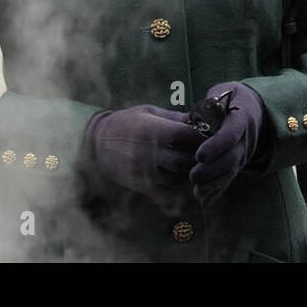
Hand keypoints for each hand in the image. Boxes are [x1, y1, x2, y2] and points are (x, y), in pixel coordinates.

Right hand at [85, 104, 202, 214]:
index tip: (208, 135)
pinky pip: (167, 194)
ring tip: (193, 165)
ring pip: (179, 179)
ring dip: (188, 173)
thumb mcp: (150, 113)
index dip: (202, 136)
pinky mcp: (142, 186)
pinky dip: (177, 188)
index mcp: (156, 131)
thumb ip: (175, 117)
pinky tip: (180, 178)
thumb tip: (201, 119)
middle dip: (198, 158)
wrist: (97, 143)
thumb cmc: (128, 123)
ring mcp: (146, 172)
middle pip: (187, 160)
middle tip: (204, 154)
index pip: (189, 136)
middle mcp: (152, 153)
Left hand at [189, 81, 266, 207]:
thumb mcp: (227, 90)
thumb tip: (207, 105)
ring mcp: (243, 154)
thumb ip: (215, 98)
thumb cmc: (233, 99)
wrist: (256, 112)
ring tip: (196, 191)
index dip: (217, 145)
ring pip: (231, 172)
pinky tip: (203, 202)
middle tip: (193, 176)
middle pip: (232, 157)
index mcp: (242, 118)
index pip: (232, 133)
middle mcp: (245, 139)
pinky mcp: (238, 165)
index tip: (200, 154)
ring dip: (214, 184)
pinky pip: (229, 180)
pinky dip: (217, 192)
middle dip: (212, 169)